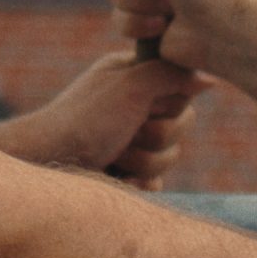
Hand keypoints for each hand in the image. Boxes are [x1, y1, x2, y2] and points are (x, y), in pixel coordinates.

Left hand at [0, 53, 211, 189]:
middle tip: (122, 134)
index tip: (142, 106)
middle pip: (181, 127)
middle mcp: (134, 107)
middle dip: (153, 136)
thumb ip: (170, 74)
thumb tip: (209, 77)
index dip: (167, 104)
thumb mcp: (129, 85)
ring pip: (170, 158)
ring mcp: (131, 141)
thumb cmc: (84, 121)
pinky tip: (115, 177)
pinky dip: (137, 183)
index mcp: (134, 78)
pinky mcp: (127, 174)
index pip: (182, 89)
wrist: (48, 165)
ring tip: (111, 155)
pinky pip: (157, 183)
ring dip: (141, 161)